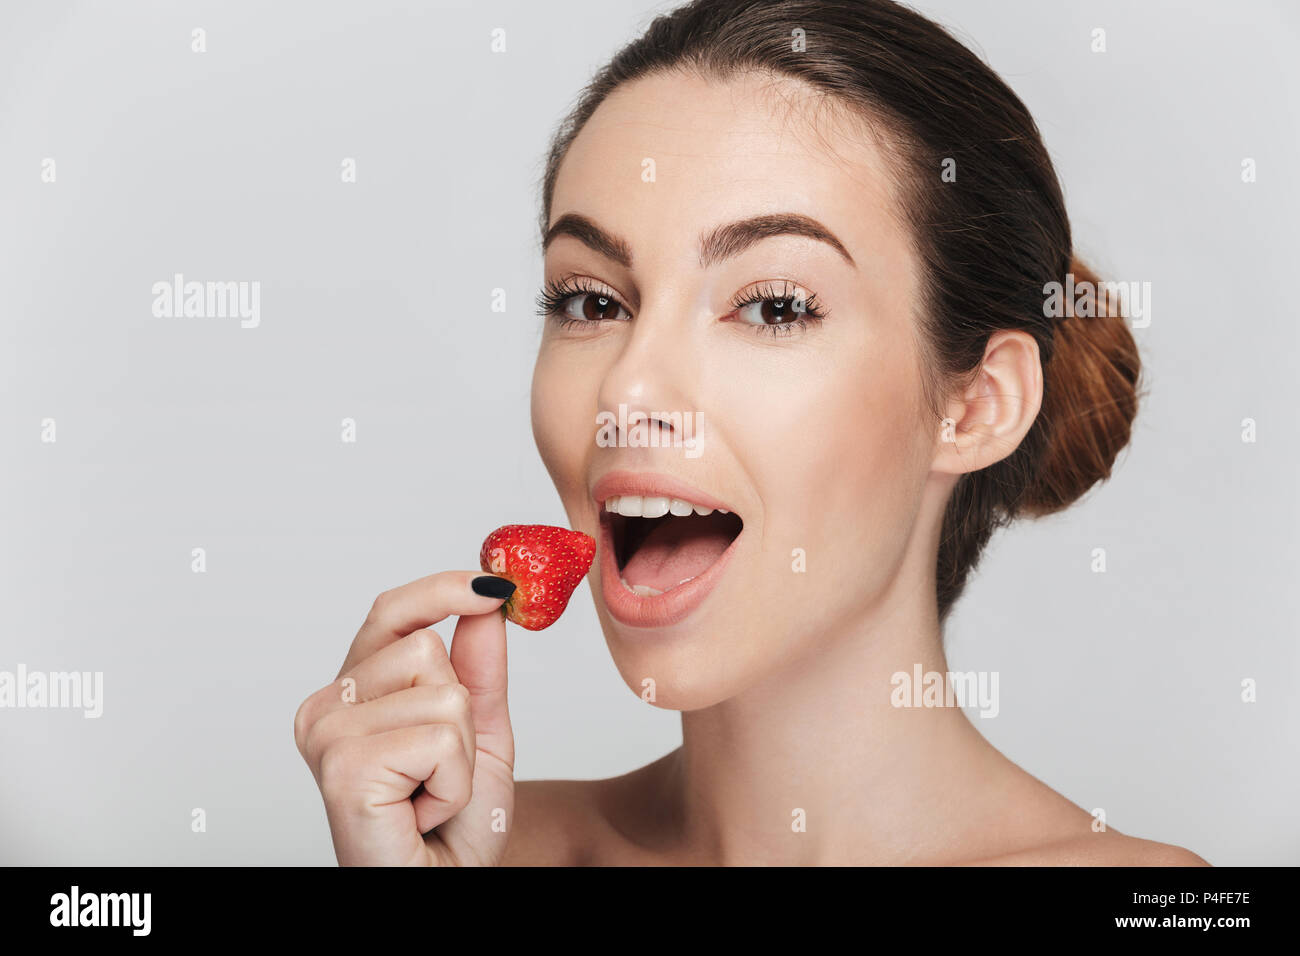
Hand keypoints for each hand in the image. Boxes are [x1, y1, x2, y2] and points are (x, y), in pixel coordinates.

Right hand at [294, 571, 516, 864]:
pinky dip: (452, 781)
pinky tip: (421, 810)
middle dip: (461, 710)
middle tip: (439, 769)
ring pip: (443, 694)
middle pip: (426, 648)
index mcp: (352, 692)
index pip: (391, 613)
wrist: (443, 888)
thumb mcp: (478, 729)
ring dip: (459, 753)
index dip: (442, 590)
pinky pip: (439, 739)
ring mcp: (327, 735)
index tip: (494, 585)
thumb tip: (487, 598)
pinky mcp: (343, 767)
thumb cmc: (452, 823)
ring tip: (429, 792)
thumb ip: (478, 664)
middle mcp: (327, 708)